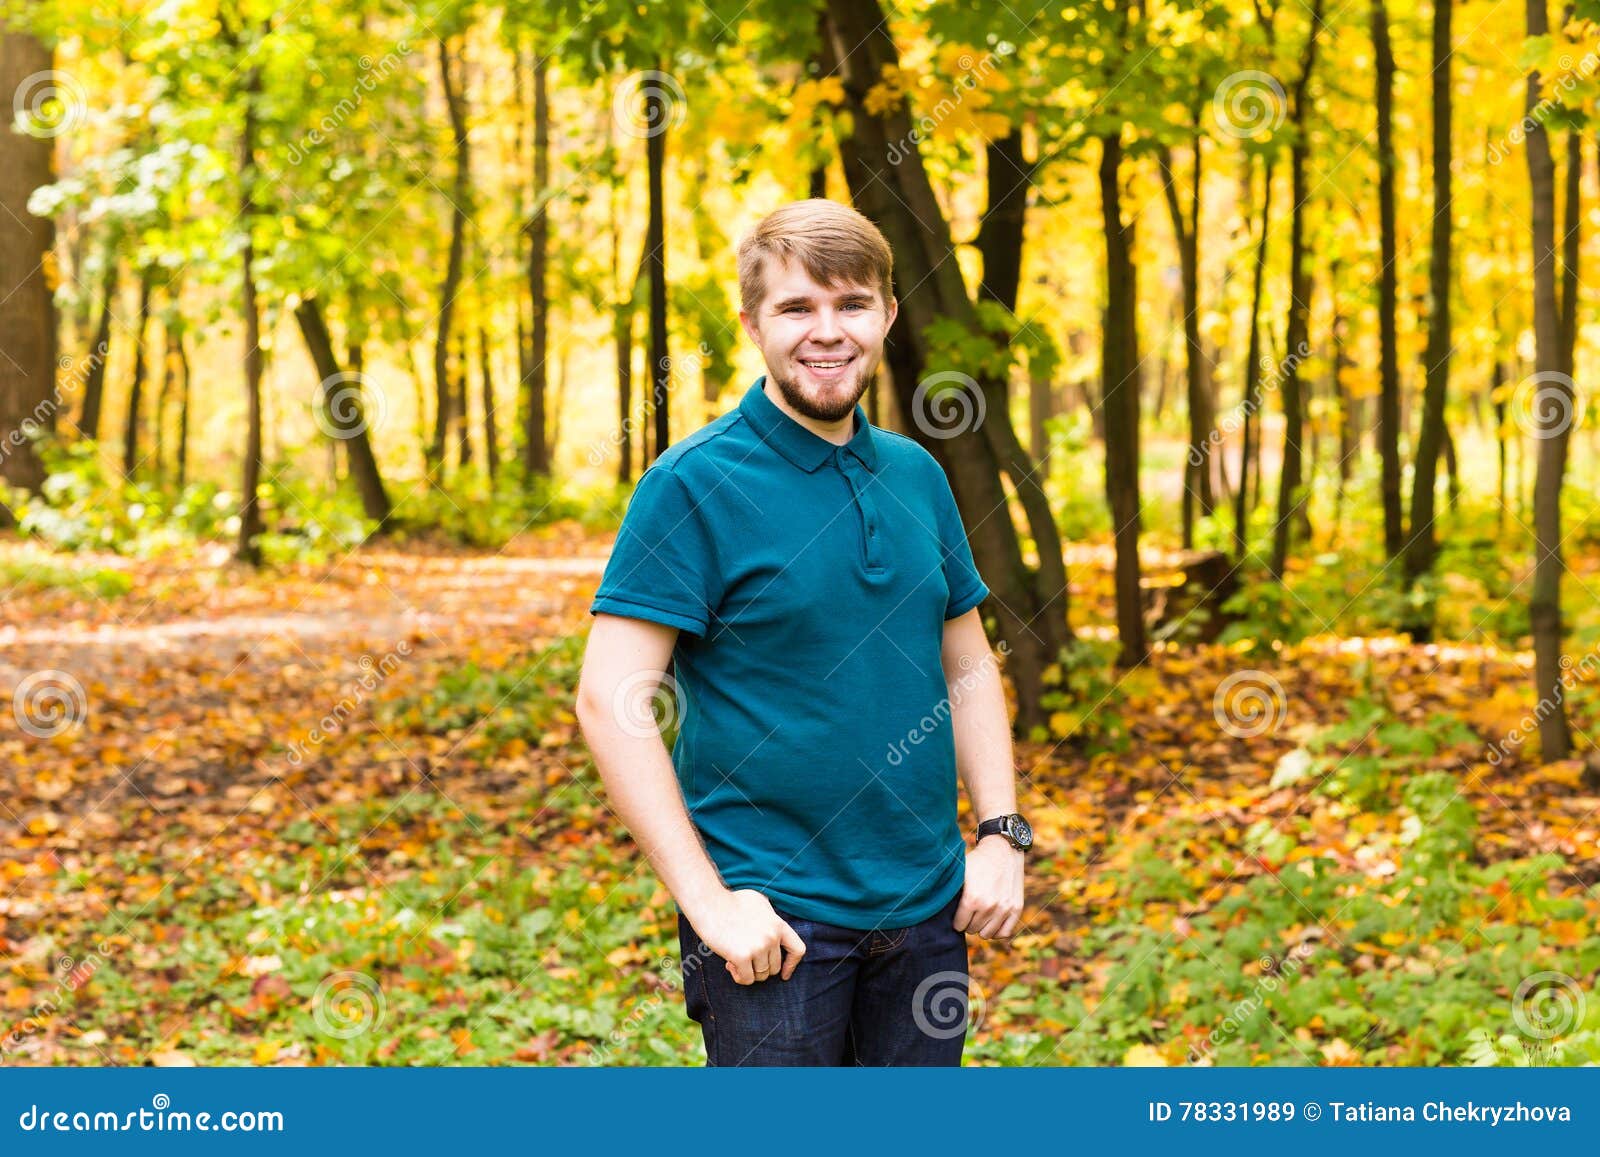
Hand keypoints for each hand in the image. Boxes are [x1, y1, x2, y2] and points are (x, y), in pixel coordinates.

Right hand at [687, 888, 805, 984]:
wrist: (709, 902)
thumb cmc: (730, 901)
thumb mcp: (759, 903)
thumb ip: (770, 918)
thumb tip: (773, 934)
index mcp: (778, 924)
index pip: (798, 950)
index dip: (791, 965)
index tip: (784, 974)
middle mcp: (771, 936)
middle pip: (774, 967)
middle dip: (760, 967)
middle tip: (744, 960)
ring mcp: (758, 947)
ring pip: (761, 975)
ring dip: (748, 972)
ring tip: (734, 960)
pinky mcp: (742, 956)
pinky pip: (747, 979)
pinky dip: (739, 977)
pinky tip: (729, 965)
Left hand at [953, 836, 1023, 938]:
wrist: (1002, 851)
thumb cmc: (977, 862)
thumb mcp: (960, 875)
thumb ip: (951, 894)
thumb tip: (933, 907)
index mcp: (972, 899)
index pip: (959, 925)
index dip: (957, 920)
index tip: (958, 914)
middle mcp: (989, 906)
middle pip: (972, 930)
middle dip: (969, 922)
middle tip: (969, 912)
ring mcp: (1004, 909)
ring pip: (987, 934)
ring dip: (982, 927)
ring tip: (980, 916)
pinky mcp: (1016, 908)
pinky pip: (1004, 933)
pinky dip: (997, 931)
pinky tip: (991, 922)